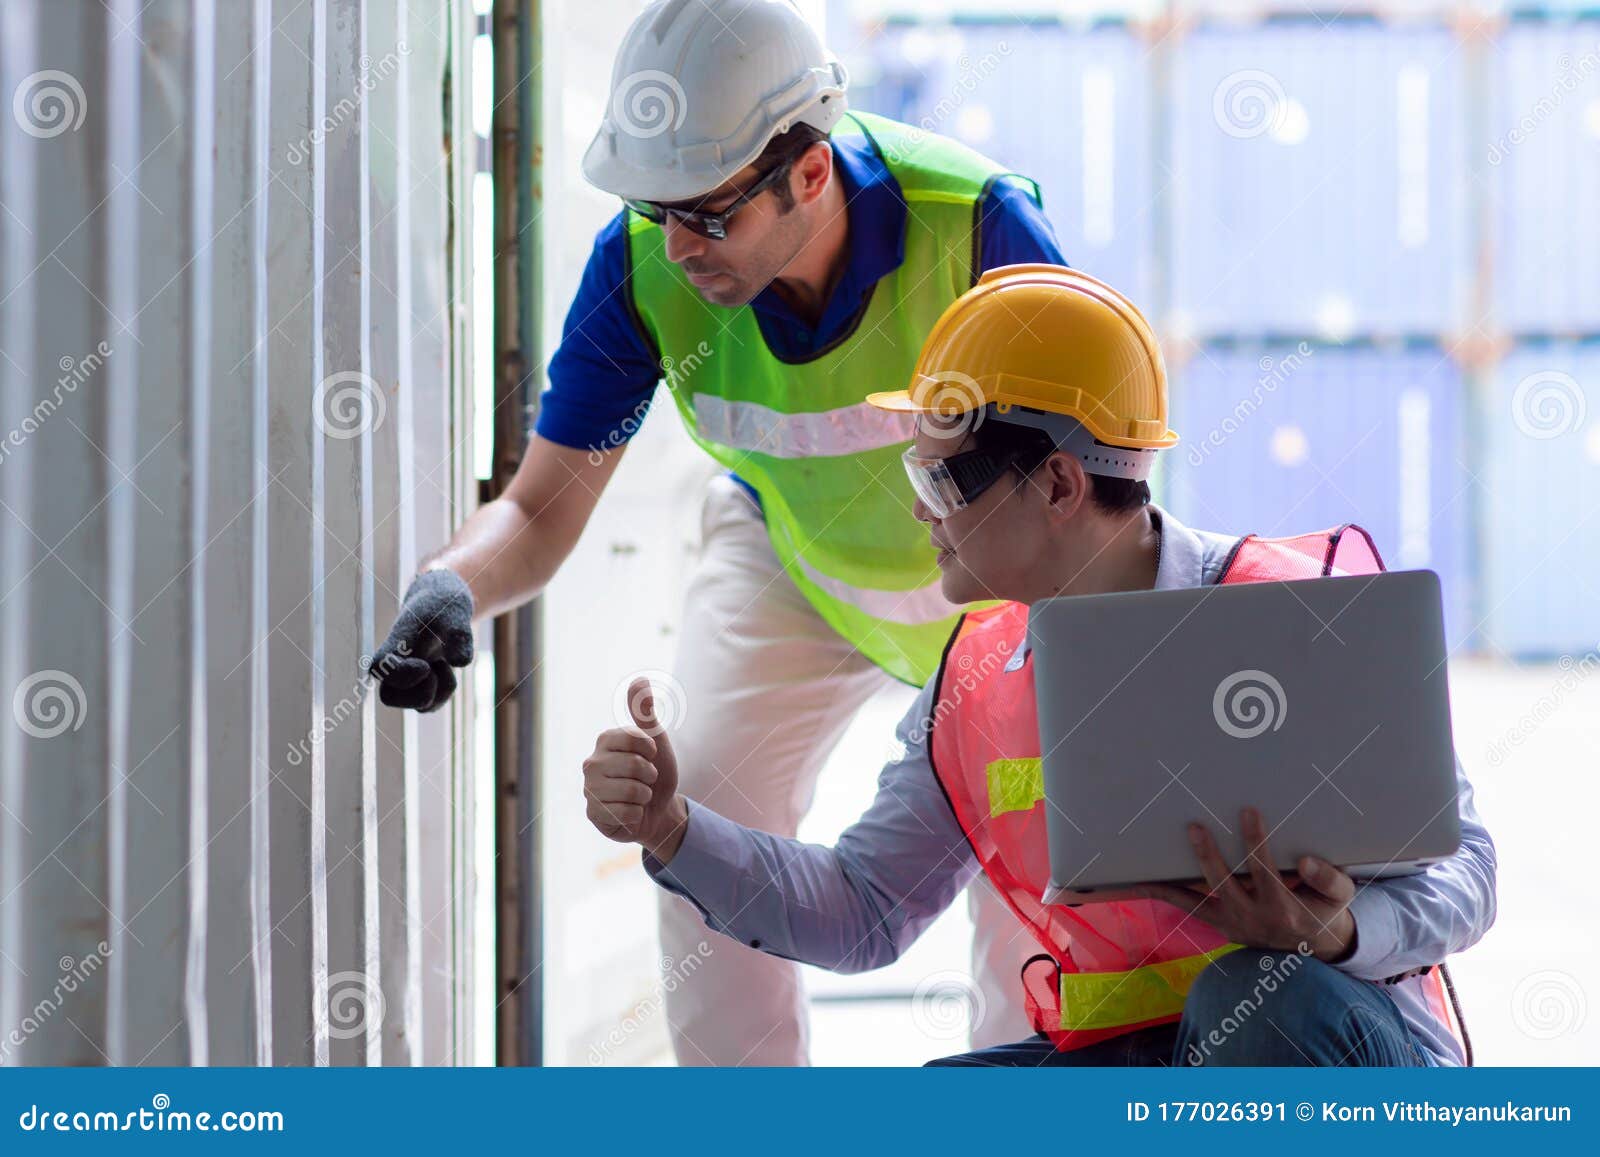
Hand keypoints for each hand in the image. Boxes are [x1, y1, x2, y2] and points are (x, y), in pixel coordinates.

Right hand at [370, 568, 475, 712]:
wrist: (444, 607)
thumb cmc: (445, 607)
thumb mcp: (457, 614)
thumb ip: (460, 636)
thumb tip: (459, 663)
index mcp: (395, 644)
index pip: (379, 668)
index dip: (399, 674)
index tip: (426, 665)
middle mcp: (395, 665)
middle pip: (389, 698)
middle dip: (421, 692)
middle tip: (436, 668)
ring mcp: (407, 679)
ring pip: (418, 706)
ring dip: (440, 690)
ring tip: (444, 663)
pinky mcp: (422, 687)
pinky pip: (432, 705)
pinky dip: (446, 692)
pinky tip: (448, 668)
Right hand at [583, 677, 685, 860]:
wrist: (657, 810)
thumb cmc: (655, 772)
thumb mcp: (655, 740)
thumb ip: (645, 712)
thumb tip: (639, 679)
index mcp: (604, 740)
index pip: (636, 738)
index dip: (652, 750)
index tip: (650, 756)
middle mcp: (591, 763)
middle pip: (635, 766)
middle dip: (649, 776)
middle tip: (644, 780)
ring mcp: (590, 790)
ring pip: (632, 791)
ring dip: (644, 796)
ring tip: (637, 796)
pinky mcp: (593, 814)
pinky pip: (627, 813)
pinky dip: (637, 815)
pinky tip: (629, 813)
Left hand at [1129, 807, 1357, 962]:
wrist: (1313, 945)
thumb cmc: (1325, 909)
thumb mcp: (1340, 896)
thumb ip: (1329, 878)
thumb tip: (1305, 861)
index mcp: (1282, 908)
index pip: (1264, 870)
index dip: (1255, 840)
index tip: (1247, 810)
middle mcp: (1251, 919)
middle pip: (1223, 884)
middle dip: (1208, 855)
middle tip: (1194, 826)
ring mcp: (1231, 923)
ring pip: (1195, 901)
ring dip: (1172, 881)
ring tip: (1149, 859)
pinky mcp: (1218, 923)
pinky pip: (1187, 907)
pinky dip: (1164, 894)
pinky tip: (1137, 882)